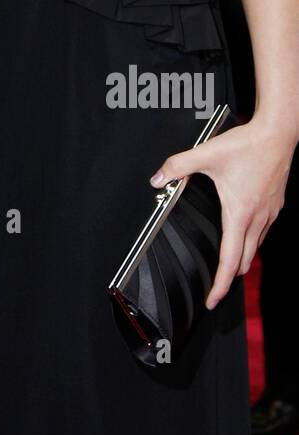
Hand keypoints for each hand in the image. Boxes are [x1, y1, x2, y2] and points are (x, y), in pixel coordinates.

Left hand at [149, 117, 295, 308]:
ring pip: (256, 246)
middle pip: (245, 260)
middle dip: (231, 276)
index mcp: (240, 213)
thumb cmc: (246, 145)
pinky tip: (244, 233)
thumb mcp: (206, 154)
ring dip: (242, 258)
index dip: (221, 284)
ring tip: (229, 264)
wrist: (277, 134)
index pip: (230, 260)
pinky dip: (252, 240)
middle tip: (217, 286)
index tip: (212, 299)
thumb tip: (157, 178)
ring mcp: (269, 212)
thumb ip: (178, 165)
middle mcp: (257, 218)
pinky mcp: (275, 205)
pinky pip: (263, 231)